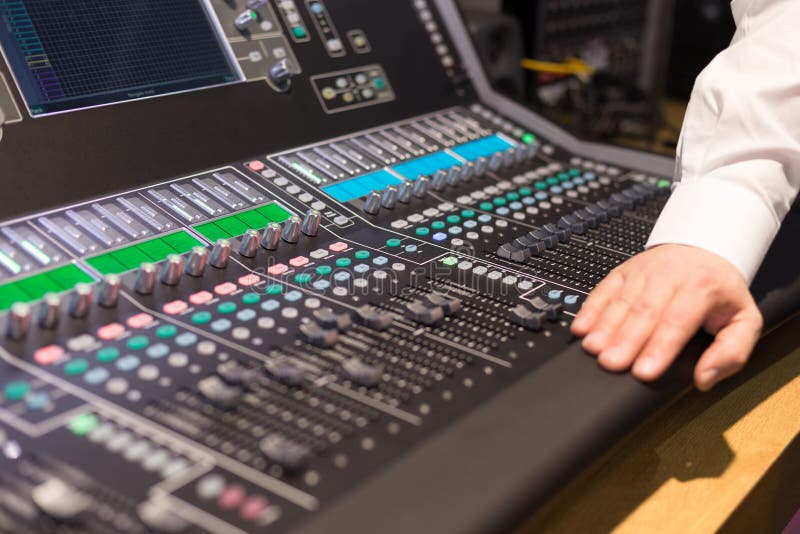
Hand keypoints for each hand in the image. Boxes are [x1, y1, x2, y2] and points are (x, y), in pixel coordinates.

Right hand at [570, 244, 762, 390]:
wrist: (703, 250)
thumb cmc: (721, 292)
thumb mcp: (745, 320)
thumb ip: (732, 352)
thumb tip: (705, 378)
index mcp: (702, 288)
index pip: (677, 322)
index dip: (658, 348)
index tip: (644, 371)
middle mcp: (669, 276)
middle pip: (644, 312)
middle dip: (625, 340)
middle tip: (611, 363)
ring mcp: (642, 272)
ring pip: (621, 301)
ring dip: (604, 327)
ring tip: (593, 349)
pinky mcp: (623, 271)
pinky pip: (604, 289)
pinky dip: (590, 309)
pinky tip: (582, 328)